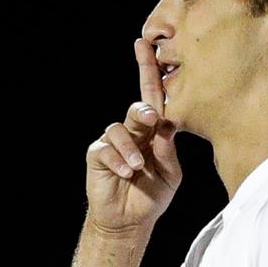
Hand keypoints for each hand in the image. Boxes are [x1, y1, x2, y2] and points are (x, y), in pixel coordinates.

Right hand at [84, 39, 182, 231]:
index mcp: (154, 132)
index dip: (149, 69)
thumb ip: (169, 151)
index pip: (154, 96)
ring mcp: (114, 141)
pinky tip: (126, 172)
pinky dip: (118, 159)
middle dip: (142, 110)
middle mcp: (134, 131)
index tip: (146, 45)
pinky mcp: (97, 154)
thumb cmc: (151, 196)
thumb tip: (166, 125)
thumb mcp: (170, 175)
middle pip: (137, 106)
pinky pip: (105, 148)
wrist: (129, 221)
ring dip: (130, 148)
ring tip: (137, 168)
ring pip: (120, 129)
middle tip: (150, 120)